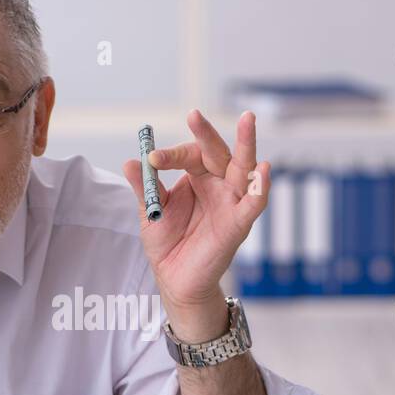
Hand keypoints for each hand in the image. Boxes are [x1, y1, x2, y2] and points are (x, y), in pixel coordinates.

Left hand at [122, 109, 269, 340]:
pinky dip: (260, 187)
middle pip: (218, 152)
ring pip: (243, 168)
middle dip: (207, 133)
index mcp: (197, 177)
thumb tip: (131, 162)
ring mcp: (231, 202)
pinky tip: (263, 170)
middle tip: (193, 115)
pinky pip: (254, 203)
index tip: (152, 159)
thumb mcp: (151, 211)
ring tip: (247, 119)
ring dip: (247, 144)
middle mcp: (218, 185)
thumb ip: (146, 187)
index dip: (171, 155)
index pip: (189, 154)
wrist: (174, 279)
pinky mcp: (239, 223)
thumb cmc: (167, 242)